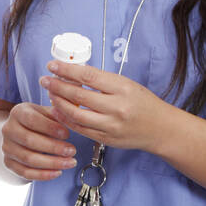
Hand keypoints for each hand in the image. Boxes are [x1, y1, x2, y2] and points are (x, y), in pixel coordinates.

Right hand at [1, 102, 76, 181]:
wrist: (20, 131)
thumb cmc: (39, 121)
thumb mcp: (46, 112)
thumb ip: (57, 114)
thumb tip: (69, 117)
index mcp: (18, 112)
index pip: (32, 120)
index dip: (50, 128)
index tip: (67, 134)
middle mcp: (9, 129)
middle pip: (30, 140)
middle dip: (54, 147)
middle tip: (72, 151)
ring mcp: (7, 147)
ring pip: (28, 159)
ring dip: (52, 163)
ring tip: (70, 162)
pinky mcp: (9, 162)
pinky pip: (25, 172)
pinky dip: (43, 175)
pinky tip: (58, 172)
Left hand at [39, 60, 169, 152]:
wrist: (161, 129)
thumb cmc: (144, 103)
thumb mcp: (127, 84)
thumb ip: (102, 80)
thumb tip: (76, 71)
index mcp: (122, 89)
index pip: (88, 76)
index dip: (67, 70)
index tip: (53, 66)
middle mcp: (117, 108)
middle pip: (79, 96)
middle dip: (57, 86)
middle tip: (45, 80)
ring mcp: (111, 126)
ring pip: (76, 115)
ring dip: (59, 104)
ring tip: (51, 95)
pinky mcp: (106, 140)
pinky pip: (81, 129)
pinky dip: (66, 119)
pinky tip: (58, 111)